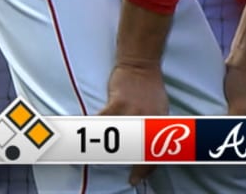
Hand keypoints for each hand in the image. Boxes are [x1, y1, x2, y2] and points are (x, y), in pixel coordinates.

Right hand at [98, 63, 168, 185]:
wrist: (140, 65)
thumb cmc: (150, 87)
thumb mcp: (160, 110)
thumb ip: (153, 128)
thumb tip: (149, 148)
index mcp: (159, 124)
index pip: (153, 154)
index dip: (144, 170)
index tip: (135, 179)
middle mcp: (146, 121)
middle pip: (134, 152)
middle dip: (124, 163)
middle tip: (113, 167)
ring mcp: (131, 114)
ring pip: (115, 141)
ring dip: (103, 151)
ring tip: (94, 158)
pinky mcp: (116, 104)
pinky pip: (102, 124)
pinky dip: (93, 131)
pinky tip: (85, 136)